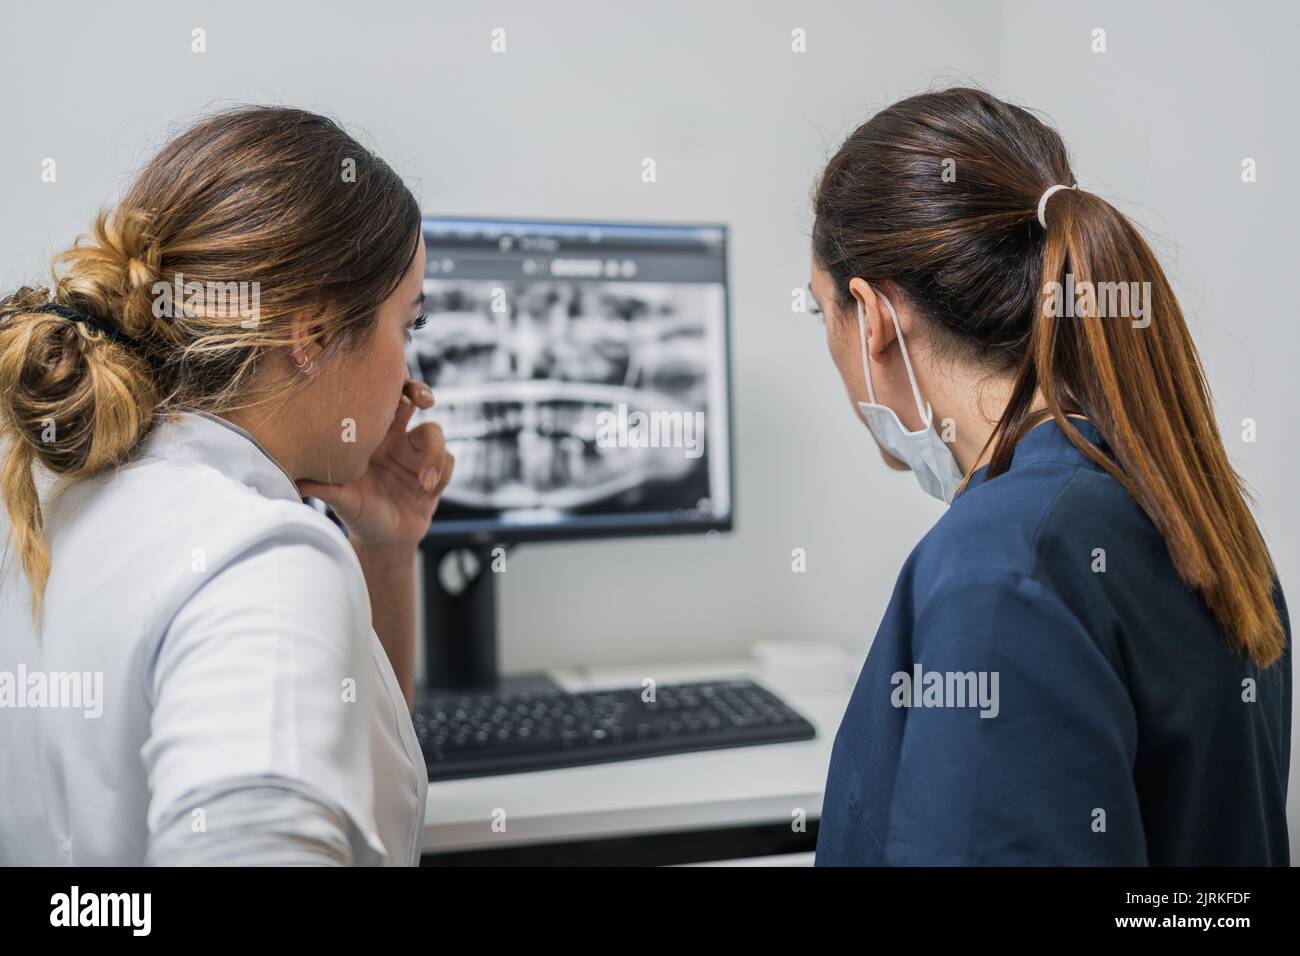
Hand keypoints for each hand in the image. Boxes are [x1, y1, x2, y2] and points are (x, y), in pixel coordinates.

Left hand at [295, 380, 454, 549]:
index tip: (389, 389)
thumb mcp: (340, 499)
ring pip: (435, 433)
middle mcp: (394, 438)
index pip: (380, 399)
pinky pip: (449, 462)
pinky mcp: (437, 472)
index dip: (387, 385)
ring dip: (434, 455)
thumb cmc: (357, 513)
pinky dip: (442, 477)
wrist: (383, 539)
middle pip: (413, 399)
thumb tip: (294, 482)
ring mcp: (417, 454)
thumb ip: (323, 488)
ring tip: (425, 483)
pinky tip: (424, 496)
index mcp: (370, 436)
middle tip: (424, 401)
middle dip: (421, 393)